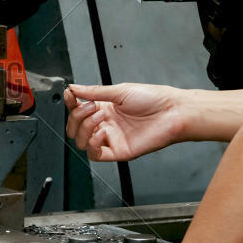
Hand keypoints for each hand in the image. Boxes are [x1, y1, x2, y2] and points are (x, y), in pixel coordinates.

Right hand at [64, 82, 186, 161]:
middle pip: (76, 128)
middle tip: (91, 106)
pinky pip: (96, 154)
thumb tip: (75, 88)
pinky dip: (94, 143)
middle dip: (77, 116)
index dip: (71, 103)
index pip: (78, 110)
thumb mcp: (120, 90)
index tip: (70, 95)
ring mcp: (111, 139)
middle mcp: (106, 124)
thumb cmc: (153, 99)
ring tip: (100, 115)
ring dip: (86, 127)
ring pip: (82, 142)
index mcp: (105, 108)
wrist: (172, 111)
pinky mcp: (119, 152)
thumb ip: (95, 92)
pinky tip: (103, 132)